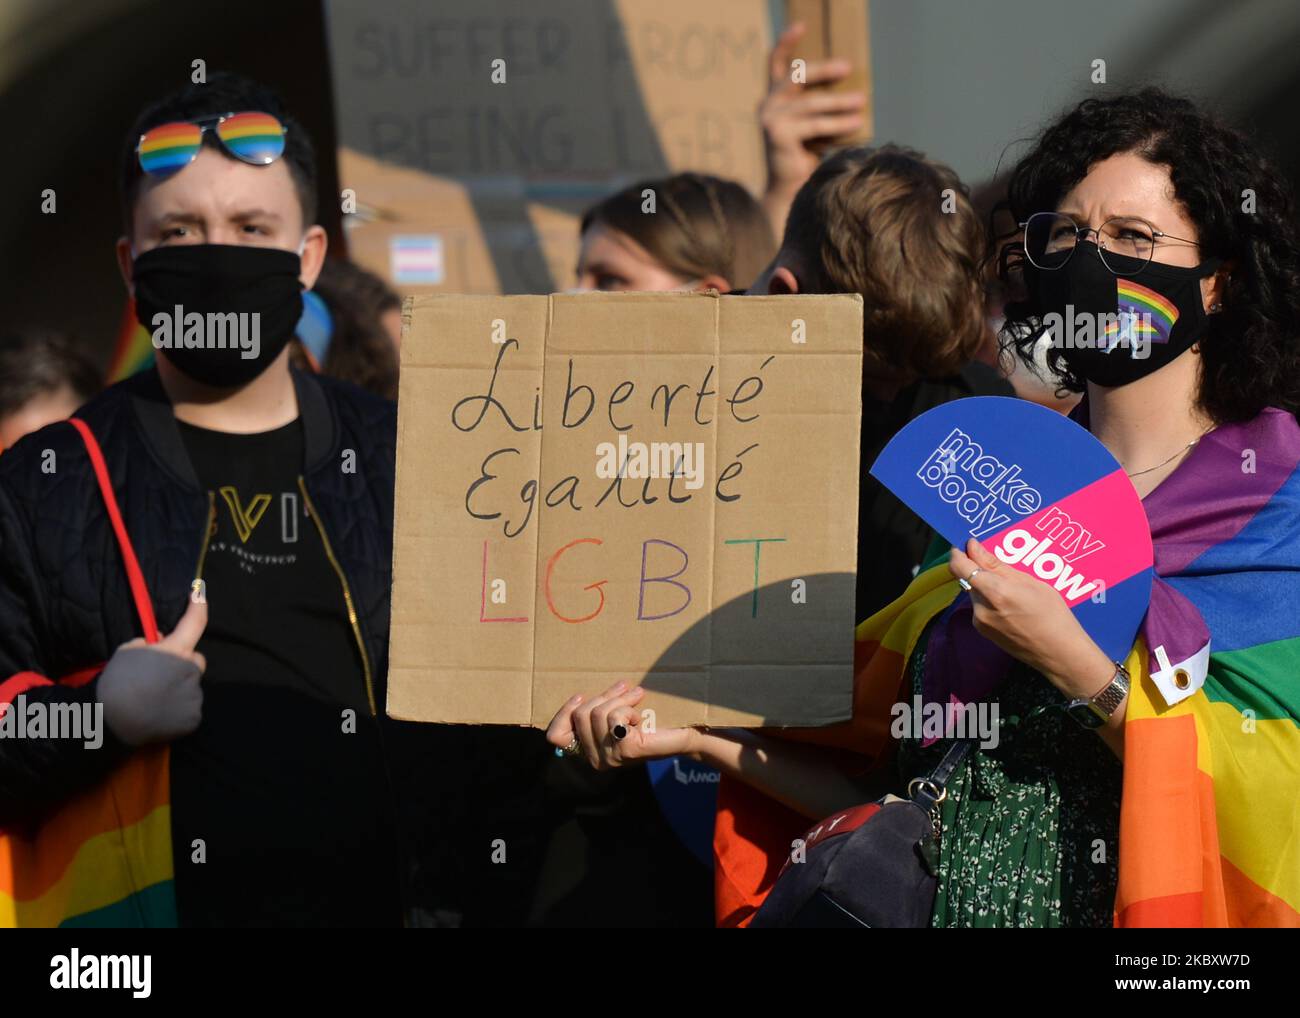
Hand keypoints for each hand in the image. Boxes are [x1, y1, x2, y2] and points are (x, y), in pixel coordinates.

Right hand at [98, 590, 206, 745]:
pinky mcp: (194, 717)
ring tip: (154, 701)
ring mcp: (194, 695)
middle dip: (183, 663)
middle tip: (161, 676)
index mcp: (175, 651)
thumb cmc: (117, 683)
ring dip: (179, 689)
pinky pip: (189, 709)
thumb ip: (148, 643)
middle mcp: (190, 670)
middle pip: (195, 660)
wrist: (112, 722)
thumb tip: (163, 641)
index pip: (194, 622)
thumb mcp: (126, 653)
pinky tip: (160, 716)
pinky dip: (178, 711)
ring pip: (191, 686)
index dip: (199, 606)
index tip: (199, 592)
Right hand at [545, 680, 697, 770]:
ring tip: (636, 698)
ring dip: (619, 699)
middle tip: (626, 689)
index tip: (581, 695)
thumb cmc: (651, 723)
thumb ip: (596, 710)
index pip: (555, 737)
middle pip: (580, 715)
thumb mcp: (615, 715)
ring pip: (597, 713)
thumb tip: (578, 696)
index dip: (563, 712)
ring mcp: (610, 757)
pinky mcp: (627, 751)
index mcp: (589, 753)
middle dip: (604, 696)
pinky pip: (614, 718)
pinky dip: (628, 708)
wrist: (683, 736)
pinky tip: (641, 716)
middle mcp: (596, 760)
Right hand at [760, 22, 867, 197]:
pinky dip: (837, 125)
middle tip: (848, 67)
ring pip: (812, 104)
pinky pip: (814, 125)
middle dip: (824, 70)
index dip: (786, 43)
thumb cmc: (804, 156)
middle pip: (798, 77)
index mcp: (774, 98)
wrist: (789, 191)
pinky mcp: (777, 134)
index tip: (801, 25)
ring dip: (840, 103)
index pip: (776, 63)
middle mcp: (768, 104)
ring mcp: (770, 119)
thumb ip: (820, 106)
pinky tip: (856, 125)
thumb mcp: (813, 125)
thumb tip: (855, 91)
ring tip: (863, 102)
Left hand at [949, 539, 1112, 698]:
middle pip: (968, 580)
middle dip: (979, 570)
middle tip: (1002, 566)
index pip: (960, 567)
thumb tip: (973, 547)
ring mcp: (980, 623)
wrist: (1059, 654)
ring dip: (985, 586)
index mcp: (995, 593)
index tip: (968, 544)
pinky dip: (990, 600)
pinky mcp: (983, 632)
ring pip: (974, 594)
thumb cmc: (1053, 614)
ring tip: (1013, 589)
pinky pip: (980, 608)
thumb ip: (997, 565)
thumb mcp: (1030, 583)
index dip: (959, 553)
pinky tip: (1011, 605)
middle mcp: (981, 609)